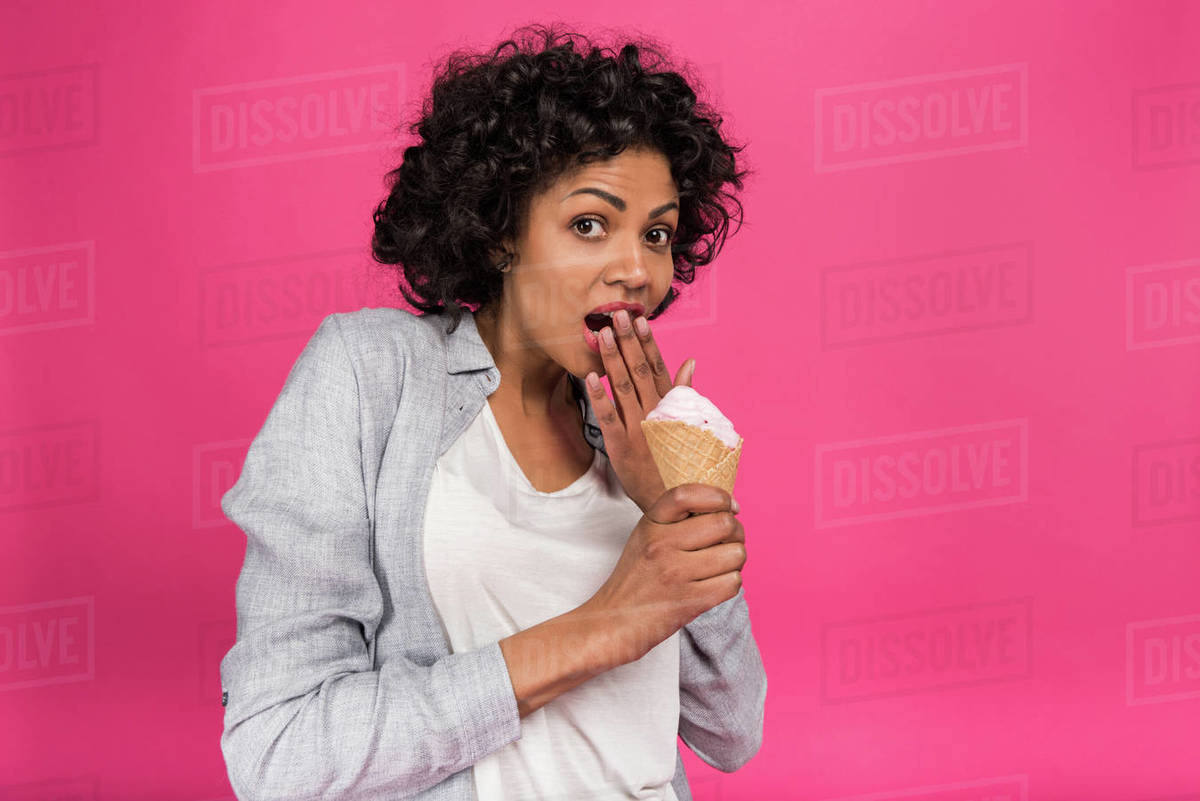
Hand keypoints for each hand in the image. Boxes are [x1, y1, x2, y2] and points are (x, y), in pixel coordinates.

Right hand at [577, 483, 744, 668]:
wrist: (614, 621)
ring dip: (736, 560)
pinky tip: (716, 584)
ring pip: (736, 554)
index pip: (688, 494)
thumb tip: (727, 508)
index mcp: (651, 523)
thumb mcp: (645, 535)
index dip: (719, 496)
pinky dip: (731, 583)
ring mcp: (676, 574)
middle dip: (737, 532)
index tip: (730, 506)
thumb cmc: (636, 577)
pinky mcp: (690, 602)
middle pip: (724, 523)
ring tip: (722, 565)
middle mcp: (662, 545)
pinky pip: (733, 582)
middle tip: (729, 541)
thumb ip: (676, 519)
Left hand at [584, 309, 695, 514]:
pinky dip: (599, 398)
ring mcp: (639, 429)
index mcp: (671, 407)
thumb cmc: (684, 462)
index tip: (640, 320)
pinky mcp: (621, 447)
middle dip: (627, 341)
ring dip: (612, 359)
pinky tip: (589, 377)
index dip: (647, 343)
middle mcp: (655, 413)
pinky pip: (608, 418)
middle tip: (615, 316)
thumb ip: (685, 392)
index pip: (658, 367)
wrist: (680, 503)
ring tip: (603, 335)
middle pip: (638, 370)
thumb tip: (690, 361)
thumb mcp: (689, 424)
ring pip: (623, 387)